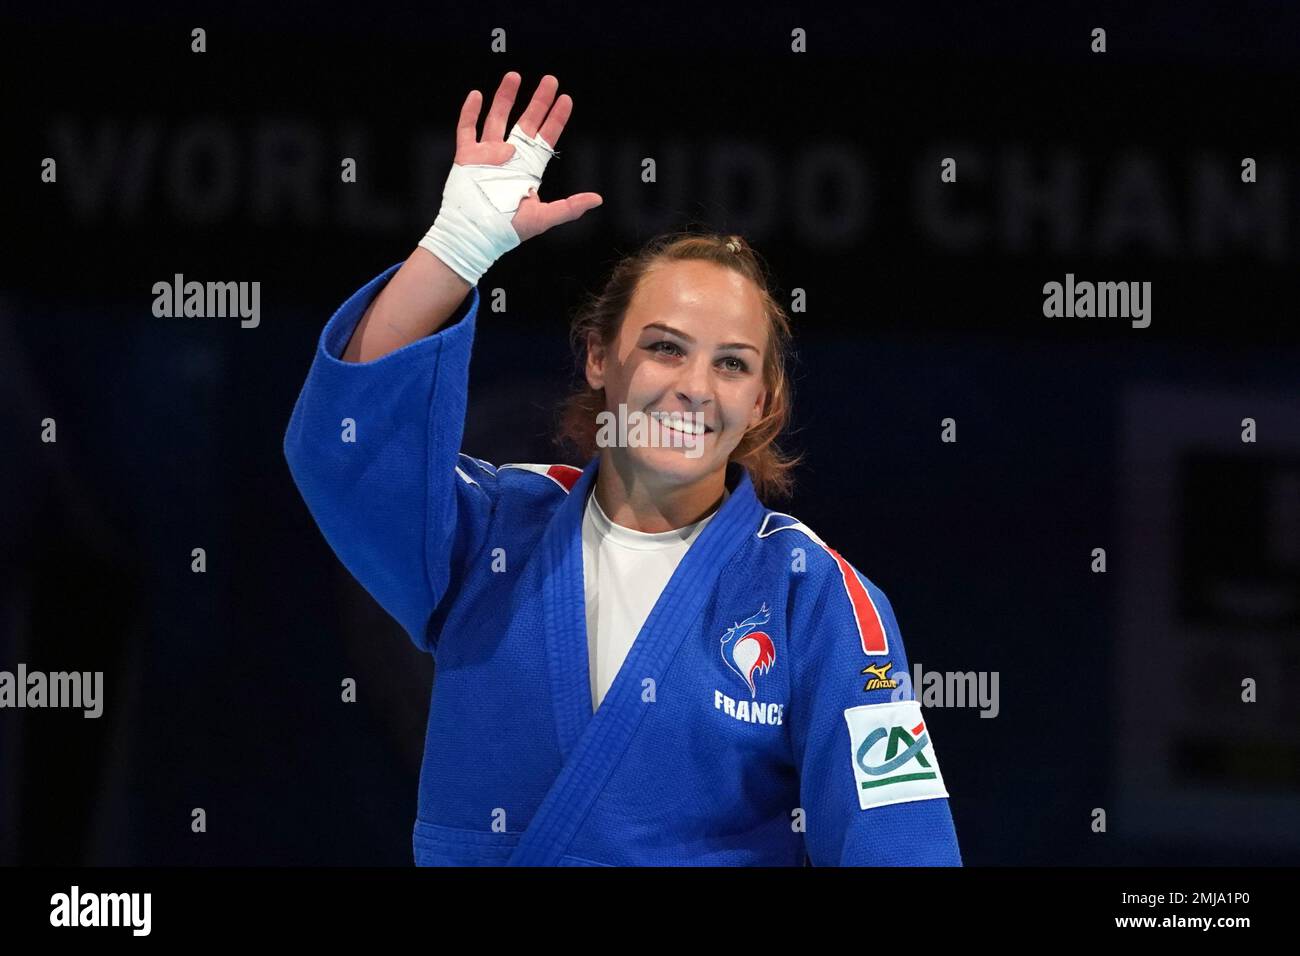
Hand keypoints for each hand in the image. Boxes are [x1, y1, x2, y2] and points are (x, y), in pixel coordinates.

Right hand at [454, 72, 602, 241]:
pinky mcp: (466, 157)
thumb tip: (598, 199)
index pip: (546, 137)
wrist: (475, 234)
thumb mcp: (543, 217)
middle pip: (525, 121)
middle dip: (538, 101)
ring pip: (497, 118)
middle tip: (551, 80)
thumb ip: (570, 207)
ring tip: (515, 76)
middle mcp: (509, 157)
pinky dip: (470, 112)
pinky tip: (477, 95)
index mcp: (528, 168)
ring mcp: (487, 155)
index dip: (556, 118)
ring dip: (505, 98)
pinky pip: (467, 129)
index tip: (566, 99)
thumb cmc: (508, 230)